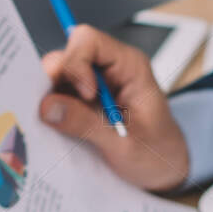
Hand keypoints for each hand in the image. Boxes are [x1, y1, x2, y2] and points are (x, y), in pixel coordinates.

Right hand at [40, 25, 190, 191]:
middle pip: (68, 55)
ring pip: (60, 76)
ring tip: (62, 126)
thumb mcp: (124, 145)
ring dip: (54, 99)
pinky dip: (54, 110)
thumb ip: (86, 124)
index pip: (89, 41)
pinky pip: (60, 96)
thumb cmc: (157, 153)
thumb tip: (48, 107)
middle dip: (57, 82)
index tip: (84, 96)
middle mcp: (110, 68)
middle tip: (56, 112)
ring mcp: (95, 84)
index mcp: (129, 66)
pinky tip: (61, 129)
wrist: (163, 170)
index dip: (76, 63)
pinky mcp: (84, 101)